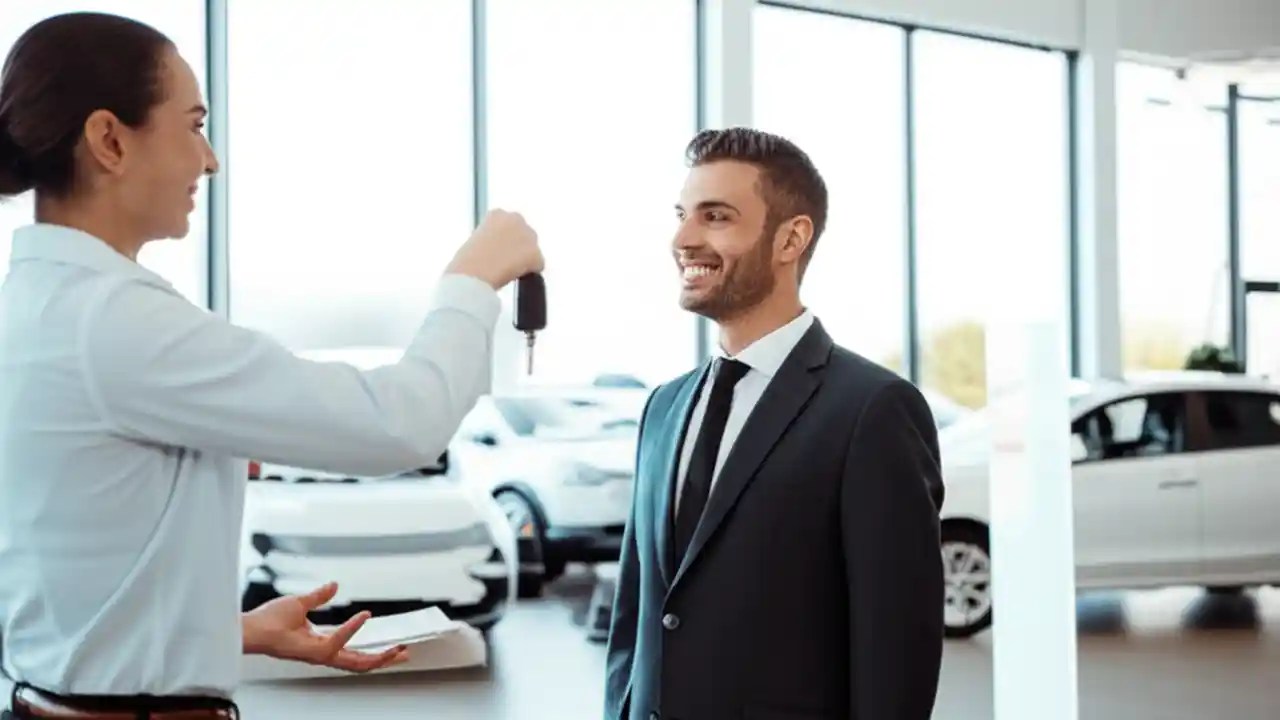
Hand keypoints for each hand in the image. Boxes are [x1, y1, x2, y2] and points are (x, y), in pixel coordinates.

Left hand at [241, 582, 409, 672]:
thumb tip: (334, 586)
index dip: (375, 648)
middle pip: (361, 662)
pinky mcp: (315, 650)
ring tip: (397, 647)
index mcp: (323, 643)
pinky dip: (353, 629)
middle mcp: (324, 652)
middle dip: (385, 659)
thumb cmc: (268, 620)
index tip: (393, 642)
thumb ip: (320, 596)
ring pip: (357, 662)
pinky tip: (364, 617)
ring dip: (379, 655)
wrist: (252, 627)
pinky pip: (339, 642)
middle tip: (404, 652)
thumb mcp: (300, 602)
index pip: (354, 650)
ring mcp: (320, 654)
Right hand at [446, 209, 543, 288]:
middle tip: (505, 262)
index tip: (497, 250)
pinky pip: (538, 265)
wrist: (472, 275)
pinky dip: (530, 272)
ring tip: (508, 271)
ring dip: (525, 259)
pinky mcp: (536, 254)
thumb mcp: (475, 241)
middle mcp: (516, 219)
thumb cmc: (466, 262)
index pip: (508, 224)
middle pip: (524, 234)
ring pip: (532, 249)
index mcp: (497, 214)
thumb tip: (496, 250)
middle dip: (518, 247)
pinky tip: (516, 277)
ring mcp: (528, 236)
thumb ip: (490, 239)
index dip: (503, 240)